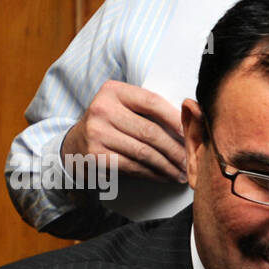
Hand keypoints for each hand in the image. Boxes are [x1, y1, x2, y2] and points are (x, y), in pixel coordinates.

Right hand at [62, 80, 186, 183]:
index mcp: (114, 91)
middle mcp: (102, 109)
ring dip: (168, 165)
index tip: (192, 132)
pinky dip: (154, 174)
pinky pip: (134, 166)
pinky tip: (165, 176)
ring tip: (182, 172)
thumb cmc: (109, 124)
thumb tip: (190, 122)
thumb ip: (148, 109)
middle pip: (151, 132)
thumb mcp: (123, 106)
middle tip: (191, 160)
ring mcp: (97, 133)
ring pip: (144, 152)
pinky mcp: (97, 156)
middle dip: (176, 149)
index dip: (176, 118)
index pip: (153, 102)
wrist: (75, 144)